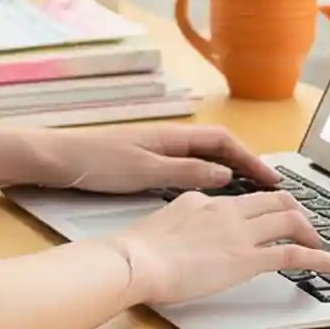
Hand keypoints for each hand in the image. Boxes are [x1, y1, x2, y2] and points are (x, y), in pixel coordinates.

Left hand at [34, 123, 279, 193]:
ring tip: (246, 191)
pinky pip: (185, 166)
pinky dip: (204, 177)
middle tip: (267, 187)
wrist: (58, 159)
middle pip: (216, 147)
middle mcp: (169, 138)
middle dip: (244, 164)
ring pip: (202, 157)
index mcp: (173, 136)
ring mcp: (156, 149)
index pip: (223, 141)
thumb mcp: (147, 171)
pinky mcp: (144, 161)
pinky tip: (206, 193)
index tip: (271, 177)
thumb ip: (187, 172)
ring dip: (226, 171)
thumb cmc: (99, 163)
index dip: (250, 157)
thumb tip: (224, 174)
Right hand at [105, 190, 329, 305]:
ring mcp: (240, 232)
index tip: (271, 216)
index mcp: (205, 200)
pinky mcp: (248, 259)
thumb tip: (188, 229)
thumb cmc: (140, 250)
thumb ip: (183, 220)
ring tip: (321, 245)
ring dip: (310, 231)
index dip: (264, 207)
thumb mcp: (163, 223)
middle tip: (304, 227)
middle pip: (275, 200)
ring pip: (290, 220)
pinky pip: (295, 255)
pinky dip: (323, 258)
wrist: (136, 260)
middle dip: (295, 212)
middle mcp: (228, 209)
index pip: (244, 198)